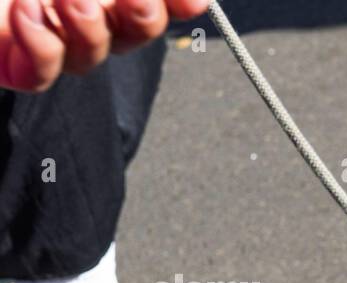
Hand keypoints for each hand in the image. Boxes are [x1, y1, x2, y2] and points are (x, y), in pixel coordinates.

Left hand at [0, 0, 209, 91]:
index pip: (150, 4)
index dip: (179, 2)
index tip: (193, 0)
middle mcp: (77, 11)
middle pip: (134, 29)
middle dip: (143, 14)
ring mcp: (45, 41)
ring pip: (90, 55)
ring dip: (89, 28)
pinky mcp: (9, 66)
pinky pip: (38, 76)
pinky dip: (40, 48)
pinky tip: (26, 10)